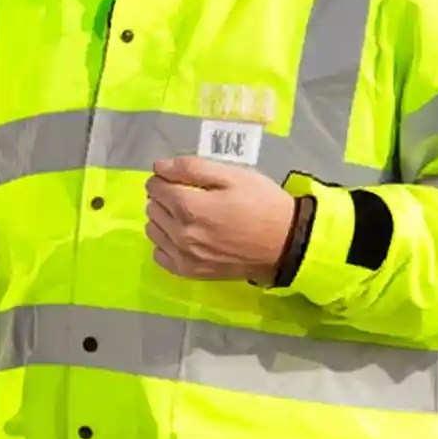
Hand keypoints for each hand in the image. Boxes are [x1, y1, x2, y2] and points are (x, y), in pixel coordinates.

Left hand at [144, 157, 295, 283]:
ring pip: (153, 229)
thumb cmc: (261, 204)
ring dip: (162, 218)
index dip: (163, 177)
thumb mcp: (232, 175)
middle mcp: (181, 234)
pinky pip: (160, 254)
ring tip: (186, 214)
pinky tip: (183, 236)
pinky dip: (165, 242)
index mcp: (189, 207)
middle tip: (187, 193)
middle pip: (152, 207)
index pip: (155, 186)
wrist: (285, 243)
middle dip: (163, 196)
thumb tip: (158, 166)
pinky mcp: (188, 272)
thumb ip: (191, 168)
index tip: (177, 177)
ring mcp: (183, 256)